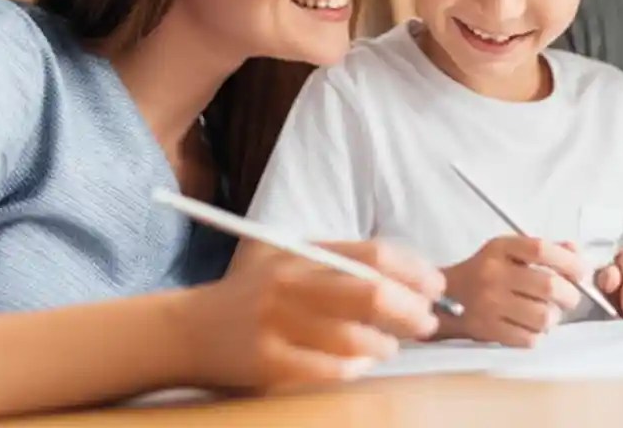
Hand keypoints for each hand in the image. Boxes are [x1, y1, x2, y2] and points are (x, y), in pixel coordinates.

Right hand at [178, 240, 444, 390]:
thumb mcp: (288, 259)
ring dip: (385, 345)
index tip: (435, 286)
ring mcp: (278, 324)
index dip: (414, 271)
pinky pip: (329, 369)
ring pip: (355, 337)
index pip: (374, 255)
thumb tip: (408, 278)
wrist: (187, 329)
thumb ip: (340, 261)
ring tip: (390, 346)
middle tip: (426, 321)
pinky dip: (355, 368)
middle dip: (411, 310)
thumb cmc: (252, 293)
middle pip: (371, 294)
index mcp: (301, 252)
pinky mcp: (269, 362)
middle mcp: (290, 283)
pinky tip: (360, 364)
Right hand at [438, 236, 586, 346]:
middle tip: (568, 298)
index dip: (569, 261)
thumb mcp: (512, 251)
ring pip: (544, 316)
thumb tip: (577, 255)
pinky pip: (529, 338)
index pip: (542, 250)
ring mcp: (488, 304)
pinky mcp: (487, 330)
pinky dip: (536, 334)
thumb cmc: (489, 271)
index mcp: (501, 248)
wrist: (446, 294)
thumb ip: (547, 250)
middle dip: (569, 295)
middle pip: (549, 286)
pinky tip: (528, 325)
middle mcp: (493, 274)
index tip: (581, 272)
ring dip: (553, 317)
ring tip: (546, 312)